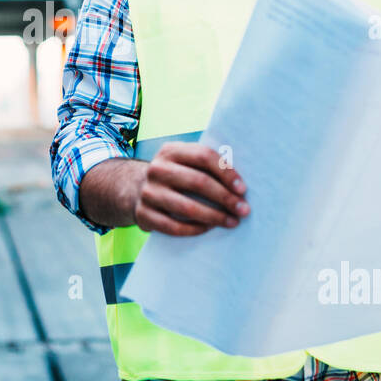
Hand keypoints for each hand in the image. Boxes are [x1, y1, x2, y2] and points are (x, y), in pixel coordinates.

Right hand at [133, 142, 249, 236]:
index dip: (226, 173)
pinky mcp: (143, 214)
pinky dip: (194, 229)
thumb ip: (206, 166)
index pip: (203, 156)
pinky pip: (173, 226)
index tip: (243, 189)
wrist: (137, 190)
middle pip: (198, 182)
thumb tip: (240, 185)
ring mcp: (148, 192)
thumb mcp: (184, 162)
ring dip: (214, 217)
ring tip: (232, 222)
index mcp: (171, 151)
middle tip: (243, 210)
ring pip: (187, 207)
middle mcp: (157, 169)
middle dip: (225, 198)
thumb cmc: (175, 176)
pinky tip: (209, 229)